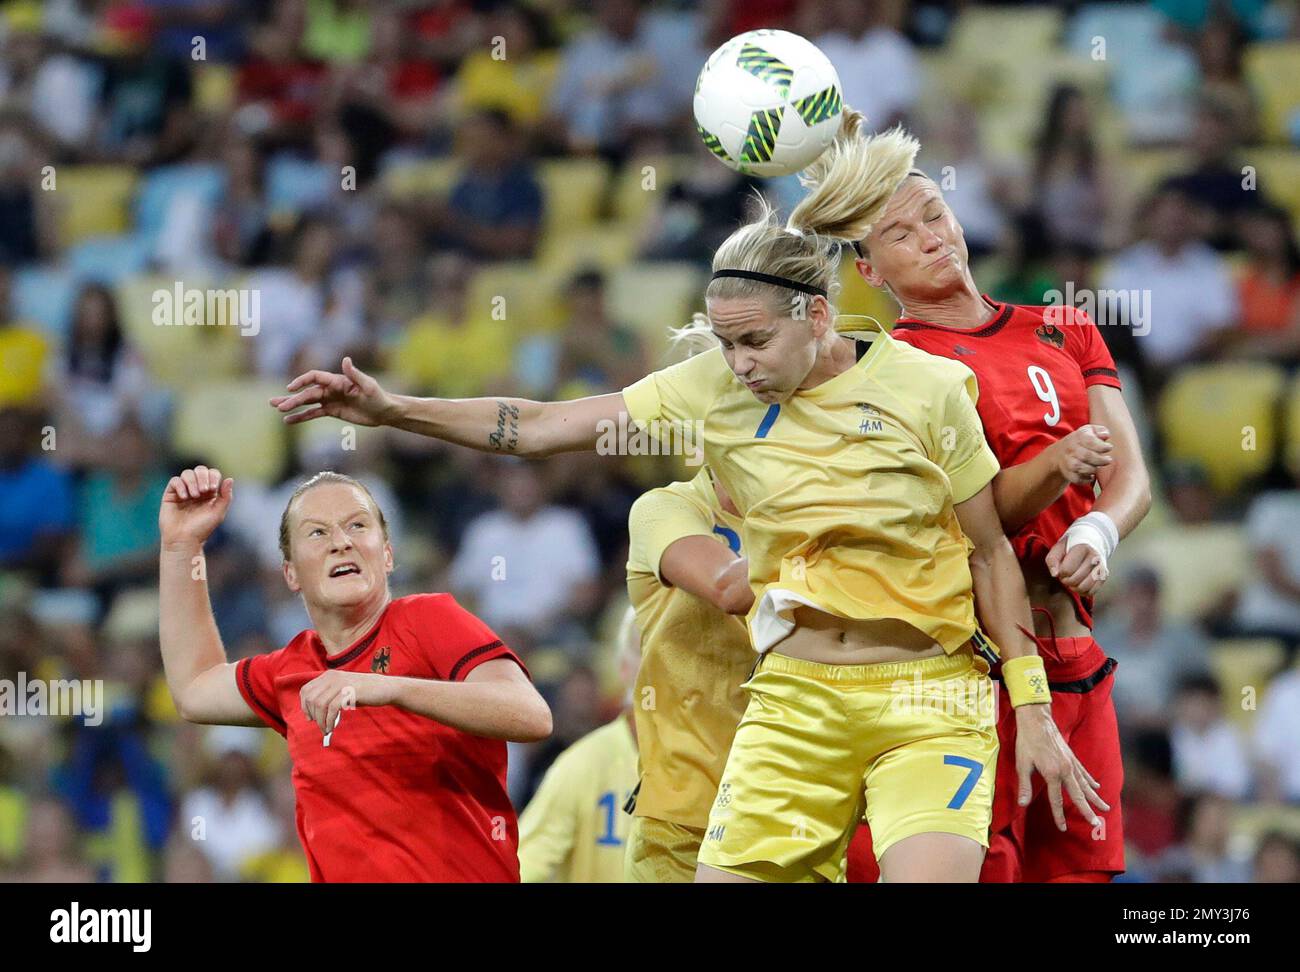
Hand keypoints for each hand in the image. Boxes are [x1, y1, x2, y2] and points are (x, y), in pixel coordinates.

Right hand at [159, 466, 232, 548]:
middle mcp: (197, 489)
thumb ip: (226, 496)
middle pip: (200, 470)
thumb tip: (230, 479)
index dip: (213, 477)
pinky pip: (175, 481)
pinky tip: (184, 497)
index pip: (212, 474)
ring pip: (187, 473)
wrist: (184, 539)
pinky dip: (181, 486)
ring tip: (194, 496)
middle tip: (204, 490)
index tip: (213, 488)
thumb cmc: (202, 528)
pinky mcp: (171, 494)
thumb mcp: (218, 512)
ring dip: (192, 482)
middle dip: (203, 477)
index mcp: (210, 492)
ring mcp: (183, 491)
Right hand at [270, 356, 398, 427]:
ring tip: (277, 409)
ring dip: (292, 406)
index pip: (315, 377)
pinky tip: (289, 421)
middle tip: (277, 405)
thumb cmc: (378, 396)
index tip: (291, 388)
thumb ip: (355, 374)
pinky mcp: (332, 411)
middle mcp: (331, 388)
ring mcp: (330, 400)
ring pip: (307, 402)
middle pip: (307, 392)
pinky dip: (301, 417)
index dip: (302, 381)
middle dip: (292, 399)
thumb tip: (345, 359)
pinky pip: (313, 413)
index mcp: (338, 380)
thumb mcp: (368, 386)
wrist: (384, 411)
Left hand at [299, 670, 396, 735]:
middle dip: (313, 715)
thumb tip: (313, 712)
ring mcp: (341, 683)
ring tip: (326, 729)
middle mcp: (332, 677)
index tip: (310, 717)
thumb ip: (328, 695)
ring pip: (320, 704)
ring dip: (321, 720)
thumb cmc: (364, 692)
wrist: (385, 688)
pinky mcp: (349, 692)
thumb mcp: (342, 689)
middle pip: (311, 698)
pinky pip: (332, 709)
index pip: (306, 690)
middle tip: (320, 725)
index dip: (304, 705)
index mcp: (328, 675)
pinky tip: (332, 727)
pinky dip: (329, 721)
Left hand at [1013, 703, 1108, 830]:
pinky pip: (1084, 773)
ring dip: (1095, 798)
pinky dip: (1091, 781)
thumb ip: (1024, 785)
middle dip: (1087, 810)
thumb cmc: (1027, 742)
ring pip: (1086, 785)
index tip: (1063, 828)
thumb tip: (1022, 804)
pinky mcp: (1072, 757)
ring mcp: (1071, 763)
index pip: (1056, 800)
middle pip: (1078, 795)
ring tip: (1106, 808)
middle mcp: (1065, 770)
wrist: (1037, 720)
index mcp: (1052, 774)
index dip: (1059, 815)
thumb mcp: (1022, 764)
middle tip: (1096, 824)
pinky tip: (1097, 787)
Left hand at [1046, 535, 1107, 595]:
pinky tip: (1079, 584)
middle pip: (1075, 580)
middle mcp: (1095, 558)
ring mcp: (1101, 567)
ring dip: (1074, 587)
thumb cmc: (1069, 548)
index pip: (1067, 570)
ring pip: (1084, 587)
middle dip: (1066, 580)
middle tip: (1065, 575)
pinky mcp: (1104, 576)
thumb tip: (1055, 574)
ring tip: (1071, 579)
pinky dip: (1082, 591)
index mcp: (1082, 548)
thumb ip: (1052, 560)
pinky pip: (1091, 592)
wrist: (1088, 544)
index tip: (1061, 567)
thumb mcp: (1057, 549)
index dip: (1060, 572)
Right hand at [1051, 424, 1111, 485]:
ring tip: (1098, 467)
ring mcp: (1068, 461)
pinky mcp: (1068, 473)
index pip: (1090, 441)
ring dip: (1093, 469)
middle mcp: (1071, 449)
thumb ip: (1100, 431)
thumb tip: (1106, 435)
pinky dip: (1086, 479)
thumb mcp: (1090, 431)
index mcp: (1078, 437)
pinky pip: (1077, 478)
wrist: (1060, 453)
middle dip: (1100, 460)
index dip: (1102, 446)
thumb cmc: (1081, 441)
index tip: (1109, 448)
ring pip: (1080, 467)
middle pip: (1086, 455)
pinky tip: (1091, 476)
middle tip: (1108, 460)